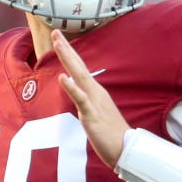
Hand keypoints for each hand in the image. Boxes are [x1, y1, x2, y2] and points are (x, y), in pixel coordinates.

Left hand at [53, 28, 129, 166]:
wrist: (126, 149)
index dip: (69, 54)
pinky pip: (80, 99)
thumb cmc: (112, 134)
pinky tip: (63, 77)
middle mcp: (95, 92)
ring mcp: (94, 102)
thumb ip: (88, 102)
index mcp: (95, 92)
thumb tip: (80, 95)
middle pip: (78, 66)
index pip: (80, 69)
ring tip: (58, 44)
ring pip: (79, 76)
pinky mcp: (92, 115)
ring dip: (68, 59)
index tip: (59, 39)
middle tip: (54, 32)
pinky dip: (71, 87)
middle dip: (66, 49)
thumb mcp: (97, 114)